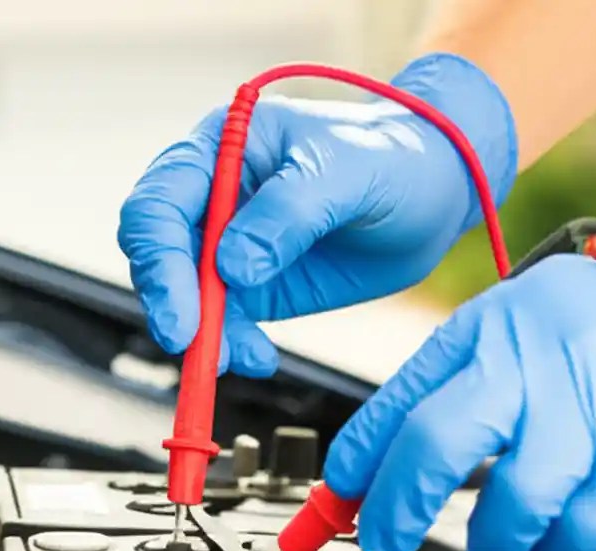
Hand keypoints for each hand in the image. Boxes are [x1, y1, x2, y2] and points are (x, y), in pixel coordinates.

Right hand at [117, 53, 515, 376]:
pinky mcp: (252, 284)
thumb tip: (232, 269)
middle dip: (171, 302)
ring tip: (242, 357)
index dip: (160, 259)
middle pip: (157, 252)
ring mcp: (228, 242)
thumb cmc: (393, 157)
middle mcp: (212, 195)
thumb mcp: (346, 171)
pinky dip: (231, 345)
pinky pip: (223, 322)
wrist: (438, 192)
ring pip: (185, 296)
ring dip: (203, 334)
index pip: (159, 202)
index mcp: (219, 147)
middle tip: (195, 346)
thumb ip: (287, 214)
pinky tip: (257, 356)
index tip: (182, 313)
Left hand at [323, 181, 595, 550]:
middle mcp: (537, 359)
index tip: (338, 498)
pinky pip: (575, 536)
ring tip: (496, 545)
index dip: (360, 456)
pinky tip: (561, 541)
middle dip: (393, 507)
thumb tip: (385, 465)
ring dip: (490, 543)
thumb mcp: (538, 327)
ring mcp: (594, 410)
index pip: (403, 394)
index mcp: (499, 323)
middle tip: (382, 543)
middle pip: (434, 443)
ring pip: (507, 505)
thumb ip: (468, 385)